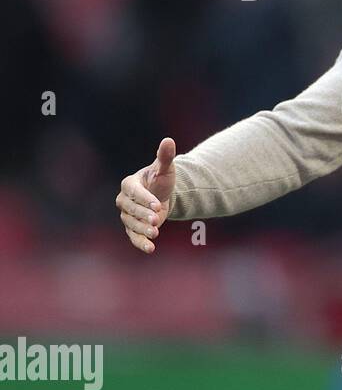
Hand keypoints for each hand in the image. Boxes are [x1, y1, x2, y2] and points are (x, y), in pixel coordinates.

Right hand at [116, 137, 176, 253]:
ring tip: (155, 233)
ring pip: (132, 224)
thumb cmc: (161, 179)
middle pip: (131, 209)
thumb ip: (165, 156)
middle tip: (157, 220)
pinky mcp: (133, 227)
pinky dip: (140, 243)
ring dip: (142, 229)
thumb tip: (168, 140)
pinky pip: (133, 236)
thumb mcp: (165, 168)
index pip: (134, 192)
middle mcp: (125, 200)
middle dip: (144, 215)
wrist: (163, 194)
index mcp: (130, 184)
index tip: (157, 205)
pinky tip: (151, 249)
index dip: (145, 199)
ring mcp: (128, 215)